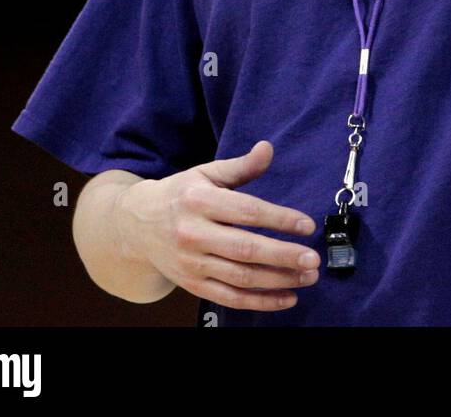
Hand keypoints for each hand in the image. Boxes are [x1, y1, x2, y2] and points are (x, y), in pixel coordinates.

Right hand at [113, 140, 320, 311]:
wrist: (137, 225)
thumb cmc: (181, 194)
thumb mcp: (206, 173)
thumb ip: (241, 166)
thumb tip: (268, 148)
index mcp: (199, 201)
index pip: (247, 212)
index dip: (279, 219)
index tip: (307, 225)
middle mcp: (193, 234)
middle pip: (246, 249)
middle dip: (283, 256)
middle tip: (312, 259)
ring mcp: (192, 263)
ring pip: (241, 278)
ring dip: (278, 280)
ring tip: (307, 277)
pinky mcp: (193, 285)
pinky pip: (231, 298)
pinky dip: (260, 302)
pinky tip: (286, 296)